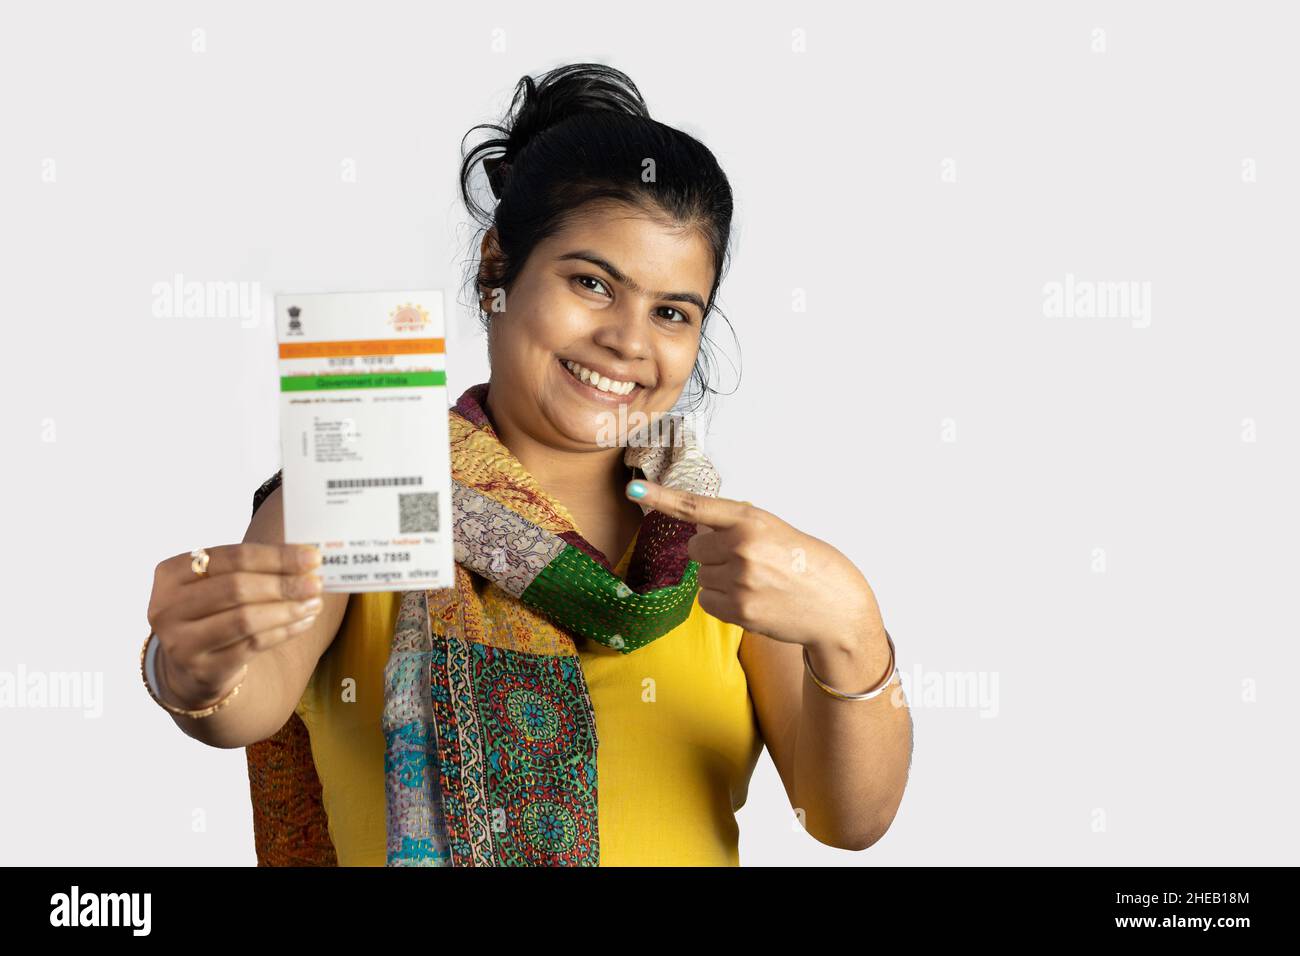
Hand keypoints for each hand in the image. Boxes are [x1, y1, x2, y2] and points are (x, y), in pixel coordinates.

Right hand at [145, 543, 325, 710]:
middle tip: (316, 583)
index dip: (276, 556)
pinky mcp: (201, 669)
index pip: (232, 557)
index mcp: (171, 573)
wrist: (193, 665)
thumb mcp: (220, 583)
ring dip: (287, 609)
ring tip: (314, 603)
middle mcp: (167, 607)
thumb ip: (255, 568)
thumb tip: (308, 559)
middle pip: (237, 587)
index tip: (313, 557)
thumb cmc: (213, 612)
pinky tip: (303, 622)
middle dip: (283, 584)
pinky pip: (252, 645)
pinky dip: (284, 631)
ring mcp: (181, 641)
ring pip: (245, 619)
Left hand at [626, 479, 885, 650]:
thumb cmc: (803, 562)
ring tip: (756, 582)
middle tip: (749, 561)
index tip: (635, 489)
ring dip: (720, 580)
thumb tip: (694, 530)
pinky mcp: (740, 610)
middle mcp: (742, 547)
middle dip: (713, 554)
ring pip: (701, 577)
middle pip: (694, 548)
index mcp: (751, 519)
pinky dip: (724, 602)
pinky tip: (752, 600)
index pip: (696, 506)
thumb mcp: (773, 529)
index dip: (661, 497)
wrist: (835, 605)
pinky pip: (708, 601)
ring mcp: (740, 580)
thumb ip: (735, 526)